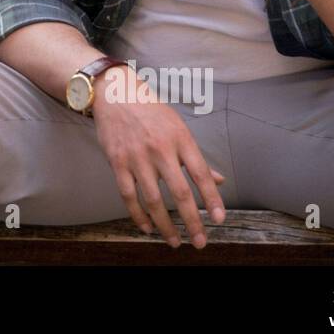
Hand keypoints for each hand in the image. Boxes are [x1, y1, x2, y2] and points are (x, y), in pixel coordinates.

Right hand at [91, 66, 227, 249]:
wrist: (114, 92)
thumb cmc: (150, 111)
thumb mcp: (178, 127)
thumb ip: (196, 157)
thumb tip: (218, 180)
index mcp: (180, 138)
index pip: (201, 174)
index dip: (212, 199)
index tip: (219, 220)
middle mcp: (160, 148)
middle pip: (180, 192)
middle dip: (192, 221)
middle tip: (200, 241)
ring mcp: (137, 156)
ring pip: (153, 199)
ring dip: (165, 225)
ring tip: (174, 241)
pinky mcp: (117, 162)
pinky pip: (128, 196)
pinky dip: (138, 215)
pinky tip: (147, 228)